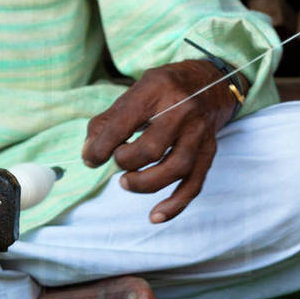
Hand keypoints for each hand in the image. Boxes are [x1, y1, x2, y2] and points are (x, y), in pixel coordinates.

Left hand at [82, 59, 239, 222]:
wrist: (209, 82)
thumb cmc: (163, 90)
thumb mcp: (134, 92)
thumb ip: (108, 122)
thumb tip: (90, 154)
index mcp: (157, 90)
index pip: (124, 124)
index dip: (101, 147)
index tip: (91, 158)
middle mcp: (183, 110)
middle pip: (151, 149)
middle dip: (126, 162)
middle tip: (118, 162)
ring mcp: (199, 133)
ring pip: (175, 169)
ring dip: (145, 183)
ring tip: (126, 183)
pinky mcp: (209, 152)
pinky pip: (194, 184)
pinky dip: (174, 205)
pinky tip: (155, 216)